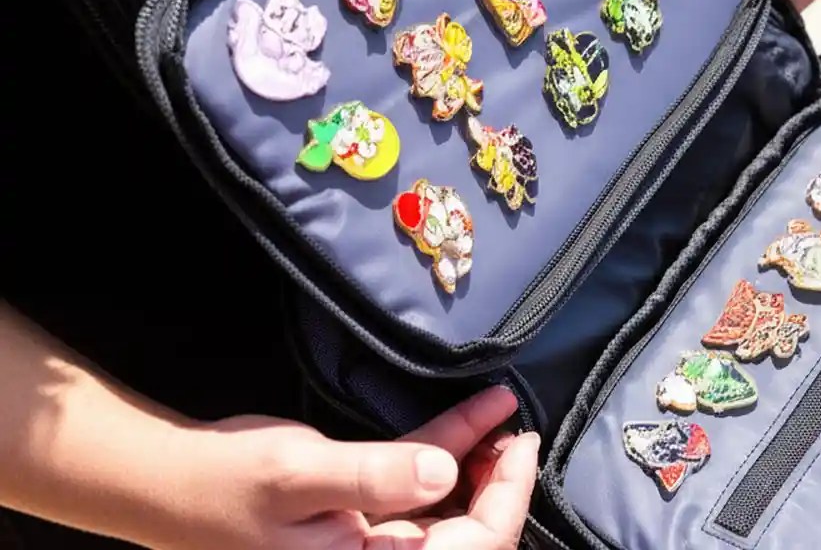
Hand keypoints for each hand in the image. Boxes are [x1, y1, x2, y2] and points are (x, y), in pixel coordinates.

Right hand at [142, 386, 537, 549]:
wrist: (167, 481)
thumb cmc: (224, 483)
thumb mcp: (300, 476)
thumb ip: (375, 475)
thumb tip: (444, 471)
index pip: (472, 546)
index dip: (507, 495)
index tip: (520, 440)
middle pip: (470, 533)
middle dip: (501, 481)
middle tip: (514, 426)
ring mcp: (371, 540)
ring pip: (449, 510)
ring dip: (480, 466)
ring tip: (501, 416)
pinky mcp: (361, 513)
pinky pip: (418, 489)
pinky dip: (448, 455)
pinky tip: (471, 418)